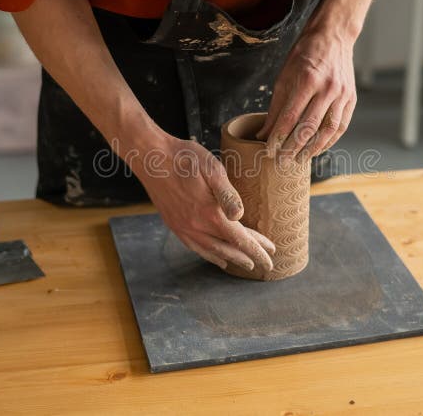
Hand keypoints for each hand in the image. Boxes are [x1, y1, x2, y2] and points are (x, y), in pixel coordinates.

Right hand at [135, 135, 275, 271]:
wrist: (151, 158)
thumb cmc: (184, 158)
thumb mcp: (212, 169)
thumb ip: (228, 194)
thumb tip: (240, 217)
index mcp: (210, 214)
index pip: (240, 240)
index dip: (257, 251)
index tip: (271, 260)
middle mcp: (197, 226)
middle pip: (228, 249)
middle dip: (248, 257)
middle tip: (265, 264)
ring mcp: (183, 227)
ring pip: (212, 252)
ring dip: (231, 259)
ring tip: (245, 264)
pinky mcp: (174, 224)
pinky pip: (195, 247)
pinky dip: (209, 256)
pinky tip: (215, 257)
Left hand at [257, 26, 356, 162]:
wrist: (333, 37)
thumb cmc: (304, 56)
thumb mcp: (284, 76)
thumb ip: (276, 107)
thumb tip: (264, 134)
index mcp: (307, 79)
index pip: (290, 117)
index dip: (278, 137)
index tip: (268, 150)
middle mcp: (327, 88)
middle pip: (308, 127)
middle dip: (293, 148)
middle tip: (282, 162)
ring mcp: (342, 94)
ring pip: (327, 130)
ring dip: (312, 149)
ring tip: (299, 159)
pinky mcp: (351, 98)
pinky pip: (341, 126)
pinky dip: (329, 141)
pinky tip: (317, 148)